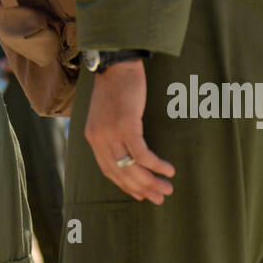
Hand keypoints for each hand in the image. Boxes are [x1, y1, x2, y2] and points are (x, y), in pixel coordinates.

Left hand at [83, 59, 174, 203]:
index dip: (126, 186)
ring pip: (132, 167)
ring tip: (167, 189)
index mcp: (93, 138)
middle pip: (121, 173)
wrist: (116, 64)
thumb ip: (112, 134)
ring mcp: (111, 133)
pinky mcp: (126, 125)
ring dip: (151, 182)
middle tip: (160, 198)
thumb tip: (128, 154)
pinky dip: (156, 165)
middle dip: (142, 189)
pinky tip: (168, 170)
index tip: (141, 195)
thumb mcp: (107, 115)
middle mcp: (99, 139)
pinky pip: (142, 154)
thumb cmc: (116, 87)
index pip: (109, 171)